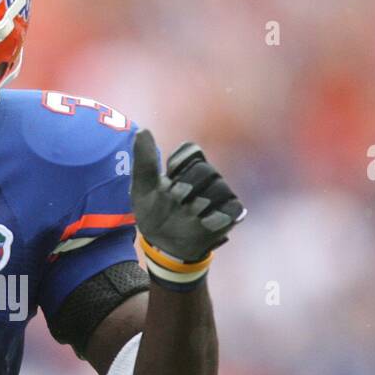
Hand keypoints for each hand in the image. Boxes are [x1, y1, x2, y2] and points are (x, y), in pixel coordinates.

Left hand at [130, 128, 244, 287]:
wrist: (164, 243)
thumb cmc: (153, 212)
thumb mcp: (143, 188)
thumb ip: (145, 160)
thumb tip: (142, 130)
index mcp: (187, 165)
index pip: (190, 152)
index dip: (177, 167)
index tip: (166, 180)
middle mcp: (207, 175)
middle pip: (204, 170)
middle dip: (185, 188)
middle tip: (175, 202)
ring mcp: (221, 193)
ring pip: (217, 188)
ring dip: (197, 204)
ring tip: (186, 214)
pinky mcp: (231, 213)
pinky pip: (230, 208)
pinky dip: (213, 217)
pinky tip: (201, 223)